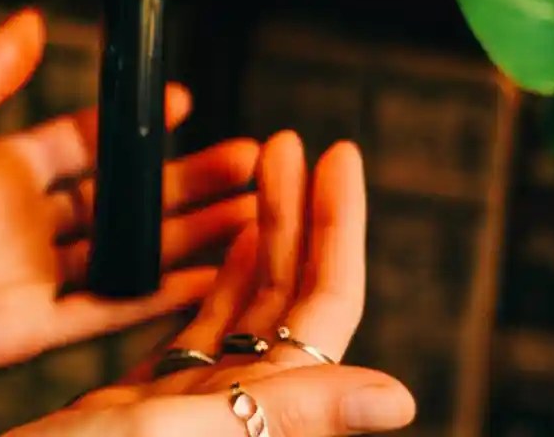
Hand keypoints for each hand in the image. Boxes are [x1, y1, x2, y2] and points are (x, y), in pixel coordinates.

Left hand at [0, 9, 258, 397]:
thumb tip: (35, 22)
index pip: (87, 142)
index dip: (136, 124)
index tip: (186, 102)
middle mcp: (18, 222)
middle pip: (123, 198)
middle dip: (188, 181)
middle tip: (254, 163)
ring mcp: (24, 276)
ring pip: (127, 252)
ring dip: (191, 236)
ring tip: (257, 215)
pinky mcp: (22, 331)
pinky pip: (104, 310)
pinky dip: (159, 297)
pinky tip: (211, 279)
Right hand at [8, 135, 416, 434]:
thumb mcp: (168, 434)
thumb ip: (285, 414)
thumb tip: (397, 398)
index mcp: (258, 414)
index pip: (324, 305)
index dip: (336, 227)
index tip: (336, 158)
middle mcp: (241, 408)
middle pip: (290, 295)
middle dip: (293, 212)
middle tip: (286, 145)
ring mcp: (200, 403)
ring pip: (246, 304)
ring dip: (258, 234)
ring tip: (258, 175)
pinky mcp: (156, 400)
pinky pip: (201, 327)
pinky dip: (215, 277)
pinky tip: (219, 246)